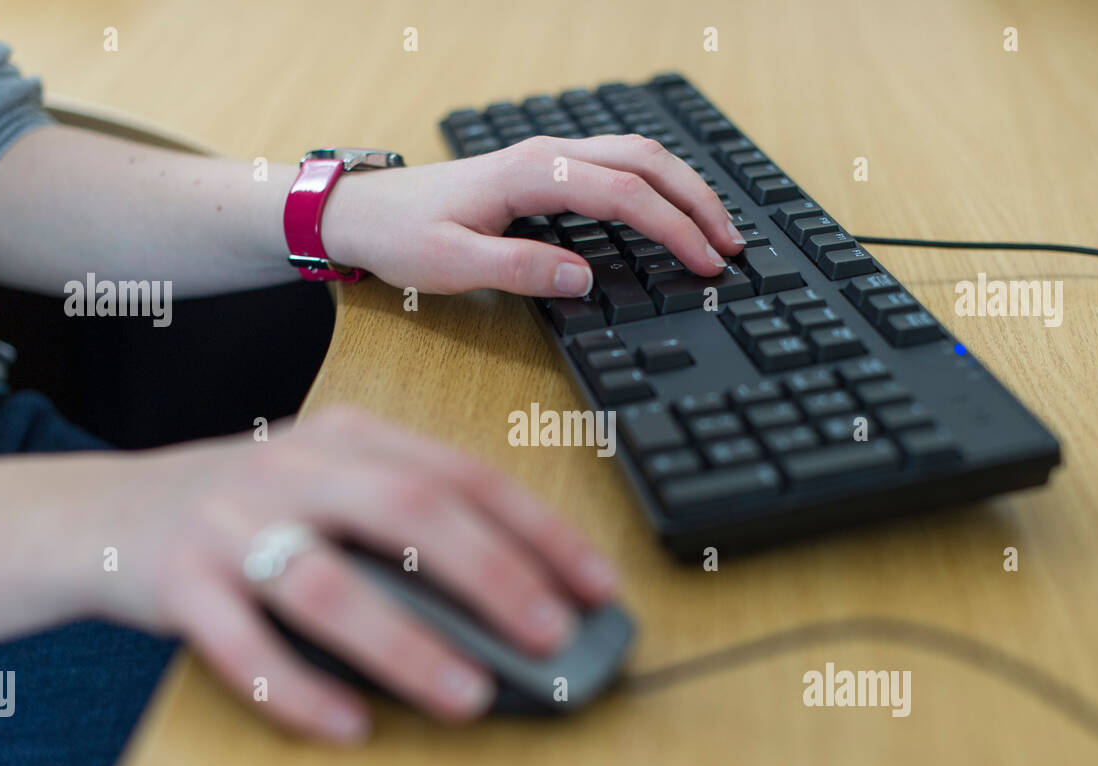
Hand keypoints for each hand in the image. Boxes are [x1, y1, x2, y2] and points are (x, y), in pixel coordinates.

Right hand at [97, 406, 619, 742]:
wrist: (103, 513)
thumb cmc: (245, 508)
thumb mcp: (325, 484)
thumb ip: (403, 520)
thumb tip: (512, 601)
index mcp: (345, 437)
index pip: (461, 474)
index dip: (537, 529)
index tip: (595, 583)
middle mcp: (291, 468)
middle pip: (408, 512)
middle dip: (493, 577)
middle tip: (550, 636)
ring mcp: (230, 522)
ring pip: (328, 585)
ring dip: (408, 647)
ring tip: (467, 696)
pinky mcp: (176, 583)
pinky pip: (244, 647)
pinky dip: (301, 691)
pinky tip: (350, 724)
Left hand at [321, 134, 745, 296]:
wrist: (365, 211)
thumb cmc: (403, 236)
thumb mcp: (451, 264)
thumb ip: (519, 269)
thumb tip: (585, 277)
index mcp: (533, 174)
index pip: (626, 195)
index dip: (674, 229)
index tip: (707, 263)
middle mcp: (548, 156)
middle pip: (646, 160)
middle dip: (697, 200)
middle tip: (732, 245)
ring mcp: (548, 159)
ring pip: (636, 156)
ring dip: (681, 189)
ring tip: (715, 230)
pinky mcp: (544, 172)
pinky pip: (616, 167)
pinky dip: (655, 187)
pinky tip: (667, 216)